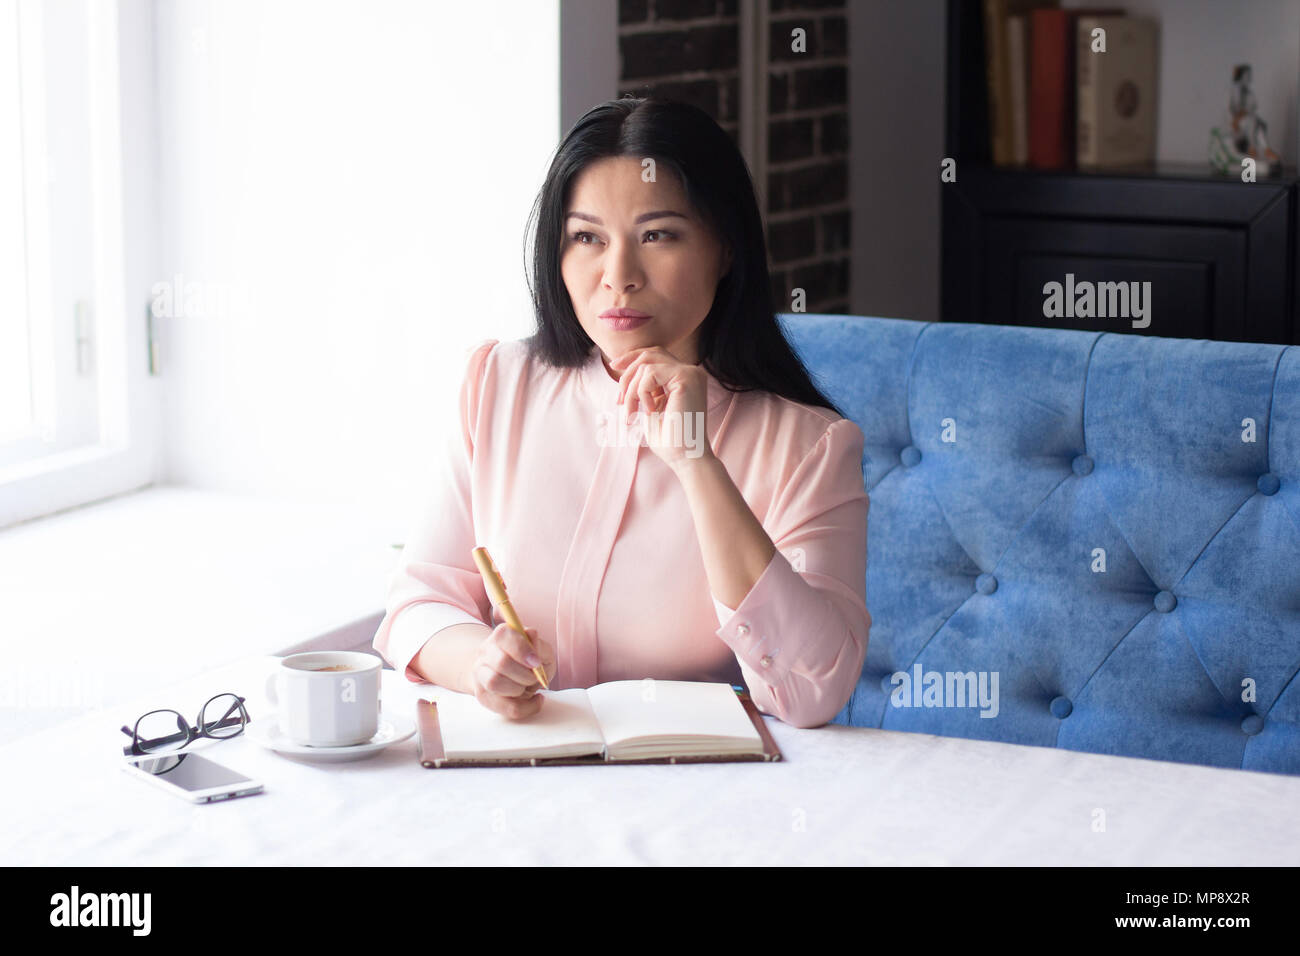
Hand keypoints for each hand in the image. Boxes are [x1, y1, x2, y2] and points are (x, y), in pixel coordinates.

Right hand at [464, 623, 556, 719]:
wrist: (509, 675)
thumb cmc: (528, 661)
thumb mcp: (541, 650)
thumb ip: (539, 645)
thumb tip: (532, 637)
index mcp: (501, 635)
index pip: (503, 637)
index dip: (522, 651)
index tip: (536, 662)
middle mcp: (486, 652)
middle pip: (501, 662)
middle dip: (525, 675)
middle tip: (534, 677)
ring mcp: (480, 674)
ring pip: (494, 683)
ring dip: (518, 689)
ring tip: (527, 687)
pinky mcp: (483, 695)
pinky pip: (502, 706)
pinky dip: (524, 707)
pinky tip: (532, 700)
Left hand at [608, 345, 712, 466]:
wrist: (685, 457)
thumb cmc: (670, 440)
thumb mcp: (653, 408)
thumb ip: (646, 389)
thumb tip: (626, 374)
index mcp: (684, 378)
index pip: (656, 355)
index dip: (633, 358)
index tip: (614, 366)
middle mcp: (691, 372)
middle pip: (650, 353)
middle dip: (628, 370)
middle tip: (619, 398)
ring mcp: (691, 373)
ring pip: (646, 365)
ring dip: (631, 390)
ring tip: (632, 413)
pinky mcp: (686, 379)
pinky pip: (650, 374)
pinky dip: (641, 392)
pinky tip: (649, 411)